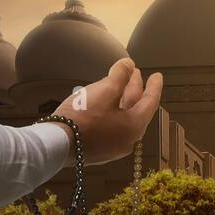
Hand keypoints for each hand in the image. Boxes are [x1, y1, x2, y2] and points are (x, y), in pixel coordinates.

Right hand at [48, 57, 162, 165]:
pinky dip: (111, 111)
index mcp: (134, 126)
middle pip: (135, 109)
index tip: (157, 76)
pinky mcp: (98, 149)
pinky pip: (110, 126)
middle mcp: (127, 140)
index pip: (150, 102)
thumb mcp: (105, 91)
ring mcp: (112, 147)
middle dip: (134, 89)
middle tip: (133, 74)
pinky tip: (101, 103)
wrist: (57, 144)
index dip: (154, 86)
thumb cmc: (83, 117)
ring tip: (115, 84)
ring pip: (122, 118)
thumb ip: (120, 75)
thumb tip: (129, 65)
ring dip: (121, 99)